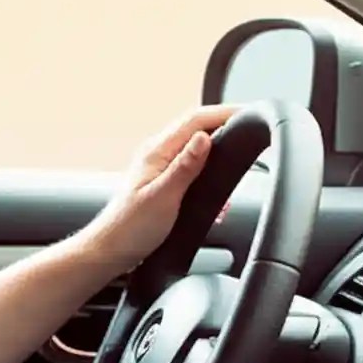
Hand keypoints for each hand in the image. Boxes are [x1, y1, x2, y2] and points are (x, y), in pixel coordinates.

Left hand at [76, 105, 238, 272]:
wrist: (112, 250)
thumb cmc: (131, 228)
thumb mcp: (163, 197)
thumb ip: (185, 167)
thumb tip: (204, 138)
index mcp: (156, 151)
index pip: (195, 119)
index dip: (224, 112)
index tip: (249, 113)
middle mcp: (158, 153)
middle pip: (197, 128)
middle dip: (225, 128)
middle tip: (250, 133)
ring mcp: (160, 167)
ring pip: (196, 149)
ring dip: (218, 155)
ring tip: (238, 165)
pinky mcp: (163, 182)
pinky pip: (192, 168)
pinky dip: (210, 176)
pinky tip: (218, 195)